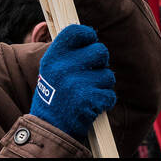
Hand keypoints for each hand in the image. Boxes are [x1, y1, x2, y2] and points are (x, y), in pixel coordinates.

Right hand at [30, 24, 116, 139]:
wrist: (50, 129)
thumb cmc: (55, 96)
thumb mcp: (52, 70)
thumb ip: (68, 53)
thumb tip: (91, 35)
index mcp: (52, 57)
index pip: (75, 31)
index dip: (87, 34)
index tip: (90, 41)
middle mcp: (63, 68)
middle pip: (100, 51)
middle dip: (101, 63)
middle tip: (92, 74)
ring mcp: (76, 84)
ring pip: (108, 75)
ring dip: (103, 85)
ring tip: (88, 94)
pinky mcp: (88, 100)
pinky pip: (110, 94)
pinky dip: (105, 101)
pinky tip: (92, 106)